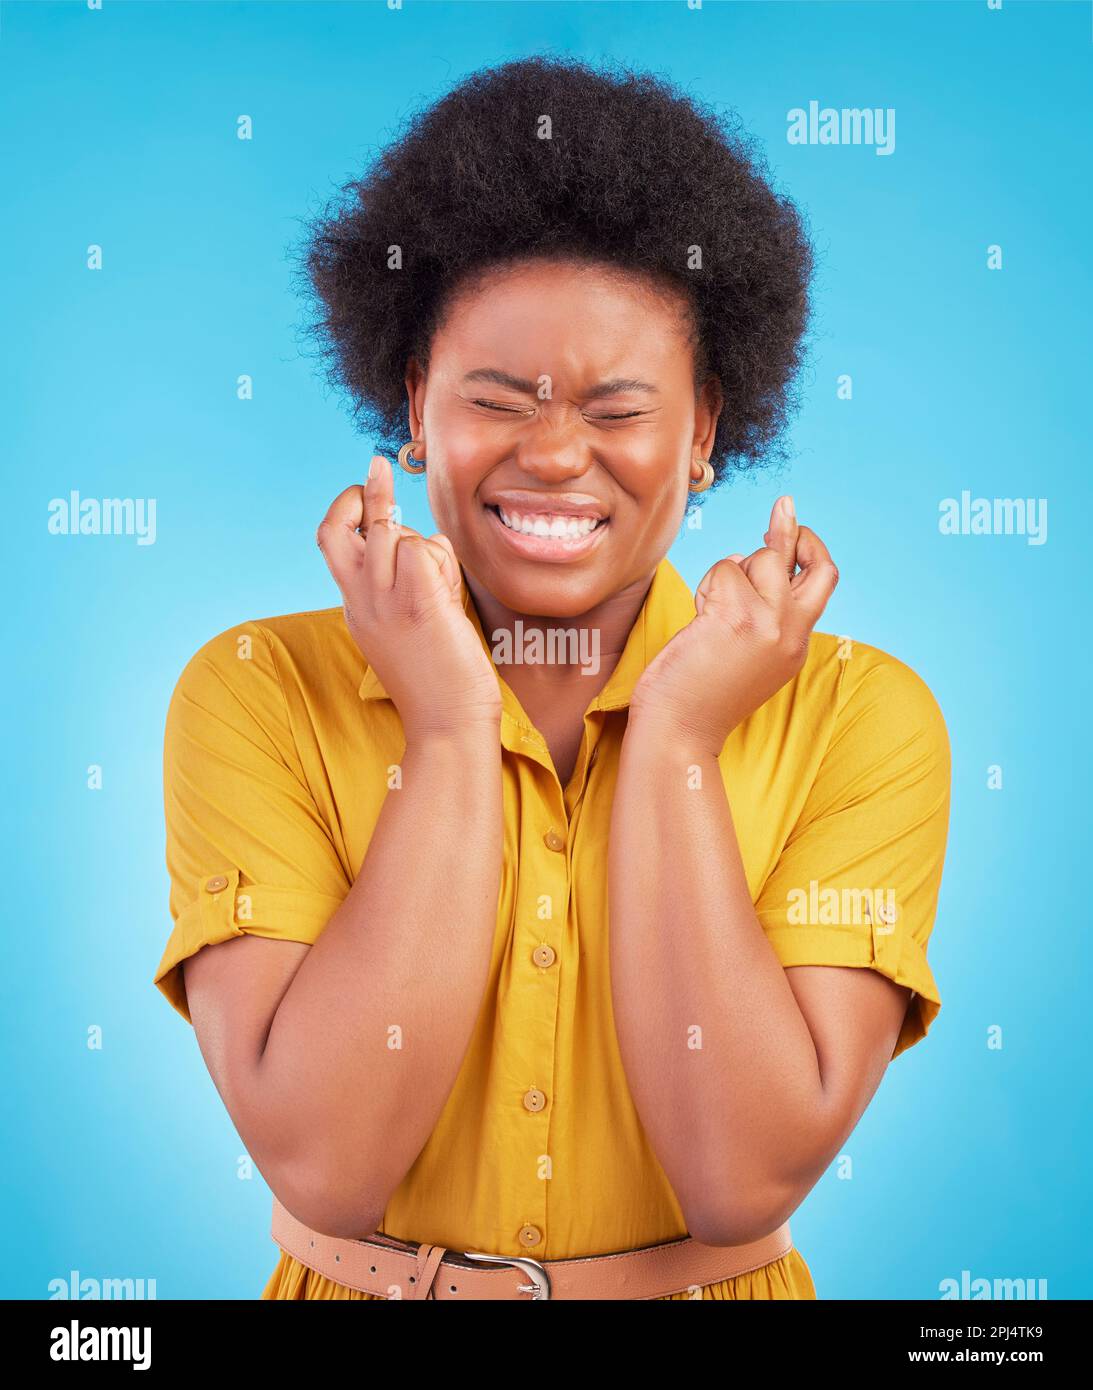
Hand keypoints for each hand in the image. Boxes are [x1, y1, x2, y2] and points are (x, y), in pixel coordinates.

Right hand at [316, 454, 501, 737]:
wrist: (448, 724)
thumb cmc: (440, 682)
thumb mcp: (407, 627)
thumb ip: (404, 587)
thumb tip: (419, 545)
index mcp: (357, 607)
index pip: (331, 541)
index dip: (346, 511)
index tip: (366, 495)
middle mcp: (362, 601)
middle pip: (339, 527)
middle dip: (363, 493)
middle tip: (378, 466)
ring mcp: (386, 601)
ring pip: (394, 532)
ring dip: (425, 546)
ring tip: (443, 586)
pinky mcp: (418, 603)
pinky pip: (421, 548)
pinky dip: (442, 561)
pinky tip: (451, 595)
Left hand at [628, 495, 838, 751]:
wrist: (679, 731)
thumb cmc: (698, 694)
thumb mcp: (746, 652)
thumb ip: (760, 611)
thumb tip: (749, 556)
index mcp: (797, 644)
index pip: (822, 583)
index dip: (811, 550)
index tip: (794, 527)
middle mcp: (793, 633)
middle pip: (810, 563)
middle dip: (791, 533)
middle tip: (782, 506)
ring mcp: (772, 624)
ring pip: (758, 558)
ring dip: (728, 570)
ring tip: (708, 610)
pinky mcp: (740, 617)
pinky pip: (726, 569)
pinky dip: (708, 585)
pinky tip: (700, 617)